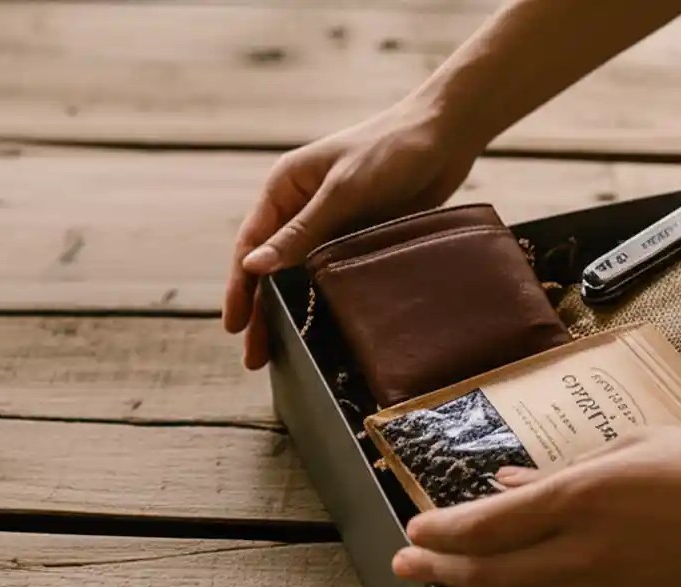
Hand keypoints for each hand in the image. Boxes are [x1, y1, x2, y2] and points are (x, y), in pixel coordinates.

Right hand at [223, 100, 483, 368]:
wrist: (445, 135)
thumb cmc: (390, 150)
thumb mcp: (342, 192)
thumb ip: (301, 233)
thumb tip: (254, 268)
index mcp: (285, 188)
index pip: (251, 245)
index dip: (240, 288)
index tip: (234, 327)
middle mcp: (301, 207)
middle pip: (272, 267)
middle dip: (261, 310)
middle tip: (255, 357)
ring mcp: (331, 223)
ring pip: (302, 275)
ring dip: (292, 310)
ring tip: (284, 355)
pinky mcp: (359, 235)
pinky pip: (335, 274)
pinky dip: (325, 301)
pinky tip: (324, 330)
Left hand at [391, 426, 680, 586]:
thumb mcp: (631, 446)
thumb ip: (561, 471)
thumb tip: (507, 482)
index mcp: (581, 497)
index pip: (484, 527)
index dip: (439, 533)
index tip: (417, 530)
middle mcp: (588, 553)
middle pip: (489, 574)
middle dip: (439, 569)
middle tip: (410, 564)